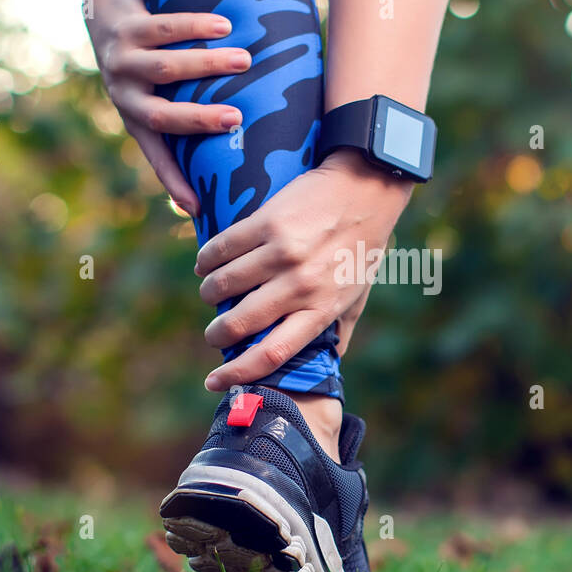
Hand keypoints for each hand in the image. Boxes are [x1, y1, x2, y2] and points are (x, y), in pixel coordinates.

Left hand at [88, 0, 251, 215]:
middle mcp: (125, 96)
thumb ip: (186, 119)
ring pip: (165, 67)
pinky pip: (163, 28)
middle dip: (199, 118)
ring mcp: (123, 63)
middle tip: (236, 119)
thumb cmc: (148, 64)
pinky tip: (224, 26)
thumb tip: (238, 147)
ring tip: (245, 60)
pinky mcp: (126, 28)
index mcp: (136, 120)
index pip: (156, 158)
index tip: (198, 207)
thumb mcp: (158, 95)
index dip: (174, 183)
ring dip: (207, 65)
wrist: (106, 16)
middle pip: (161, 115)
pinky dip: (195, 26)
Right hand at [194, 150, 413, 389]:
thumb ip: (338, 331)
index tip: (214, 382)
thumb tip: (327, 364)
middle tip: (212, 333)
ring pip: (225, 284)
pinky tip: (206, 264)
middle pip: (241, 323)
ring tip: (210, 292)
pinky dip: (207, 259)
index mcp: (322, 309)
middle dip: (216, 334)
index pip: (273, 353)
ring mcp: (283, 253)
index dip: (238, 373)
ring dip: (210, 293)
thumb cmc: (362, 247)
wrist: (366, 189)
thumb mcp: (357, 296)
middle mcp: (301, 285)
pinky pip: (223, 248)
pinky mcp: (268, 222)